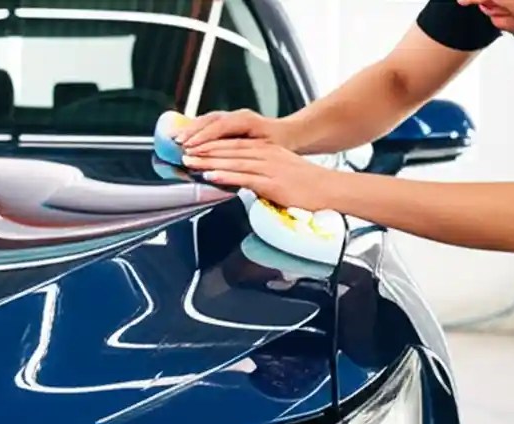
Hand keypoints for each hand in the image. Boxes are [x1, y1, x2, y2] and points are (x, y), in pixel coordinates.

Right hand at [174, 109, 292, 150]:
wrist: (289, 134)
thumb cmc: (280, 144)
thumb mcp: (269, 151)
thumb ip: (251, 154)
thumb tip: (234, 164)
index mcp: (248, 120)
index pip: (222, 125)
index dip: (205, 136)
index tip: (192, 146)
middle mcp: (238, 116)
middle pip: (211, 120)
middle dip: (192, 131)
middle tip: (178, 142)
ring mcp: (232, 117)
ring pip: (208, 120)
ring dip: (191, 129)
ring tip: (176, 139)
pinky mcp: (228, 122)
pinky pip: (209, 123)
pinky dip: (196, 129)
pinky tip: (185, 136)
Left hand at [182, 139, 336, 211]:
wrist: (331, 190)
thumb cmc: (309, 186)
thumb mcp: (282, 171)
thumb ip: (262, 171)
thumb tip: (245, 179)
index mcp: (267, 150)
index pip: (234, 143)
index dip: (212, 144)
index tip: (194, 145)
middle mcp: (266, 155)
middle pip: (229, 149)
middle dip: (204, 149)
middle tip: (182, 150)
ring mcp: (269, 168)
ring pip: (232, 161)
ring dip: (208, 161)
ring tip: (189, 161)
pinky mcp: (272, 183)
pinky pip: (244, 177)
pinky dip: (225, 175)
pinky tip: (211, 175)